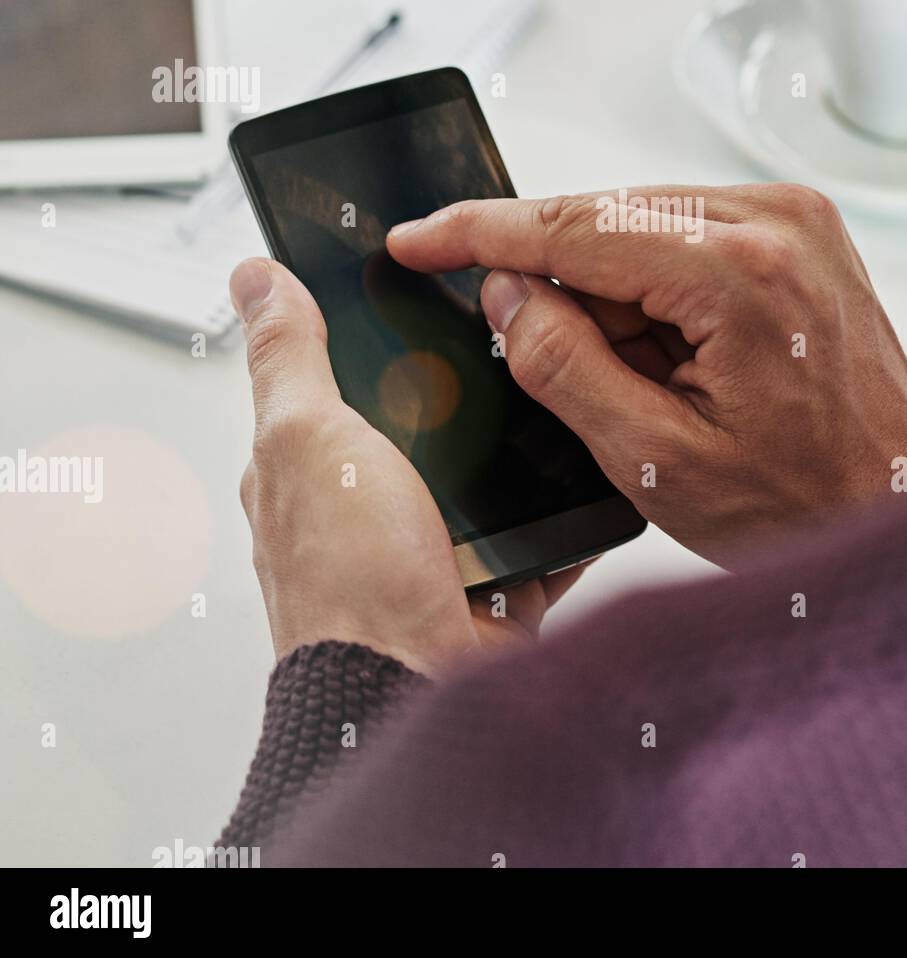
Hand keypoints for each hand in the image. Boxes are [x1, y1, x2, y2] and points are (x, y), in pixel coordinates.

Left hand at [229, 258, 584, 676]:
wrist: (416, 692)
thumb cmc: (348, 581)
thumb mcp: (308, 437)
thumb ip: (289, 356)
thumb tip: (256, 276)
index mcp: (309, 461)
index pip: (335, 371)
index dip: (370, 325)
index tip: (420, 279)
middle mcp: (365, 501)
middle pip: (422, 415)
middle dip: (462, 384)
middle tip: (510, 332)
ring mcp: (429, 541)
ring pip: (484, 468)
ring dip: (517, 443)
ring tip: (559, 387)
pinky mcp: (489, 576)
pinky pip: (535, 528)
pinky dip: (560, 508)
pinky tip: (587, 470)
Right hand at [387, 183, 906, 567]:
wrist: (904, 508)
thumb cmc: (804, 504)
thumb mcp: (657, 461)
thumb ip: (566, 367)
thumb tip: (509, 295)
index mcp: (740, 271)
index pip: (575, 227)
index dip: (480, 233)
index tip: (417, 239)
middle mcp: (776, 220)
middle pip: (605, 217)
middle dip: (553, 281)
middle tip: (544, 354)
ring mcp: (795, 217)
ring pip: (640, 223)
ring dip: (608, 290)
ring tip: (645, 380)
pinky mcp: (799, 230)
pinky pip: (684, 233)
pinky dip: (650, 284)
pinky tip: (668, 353)